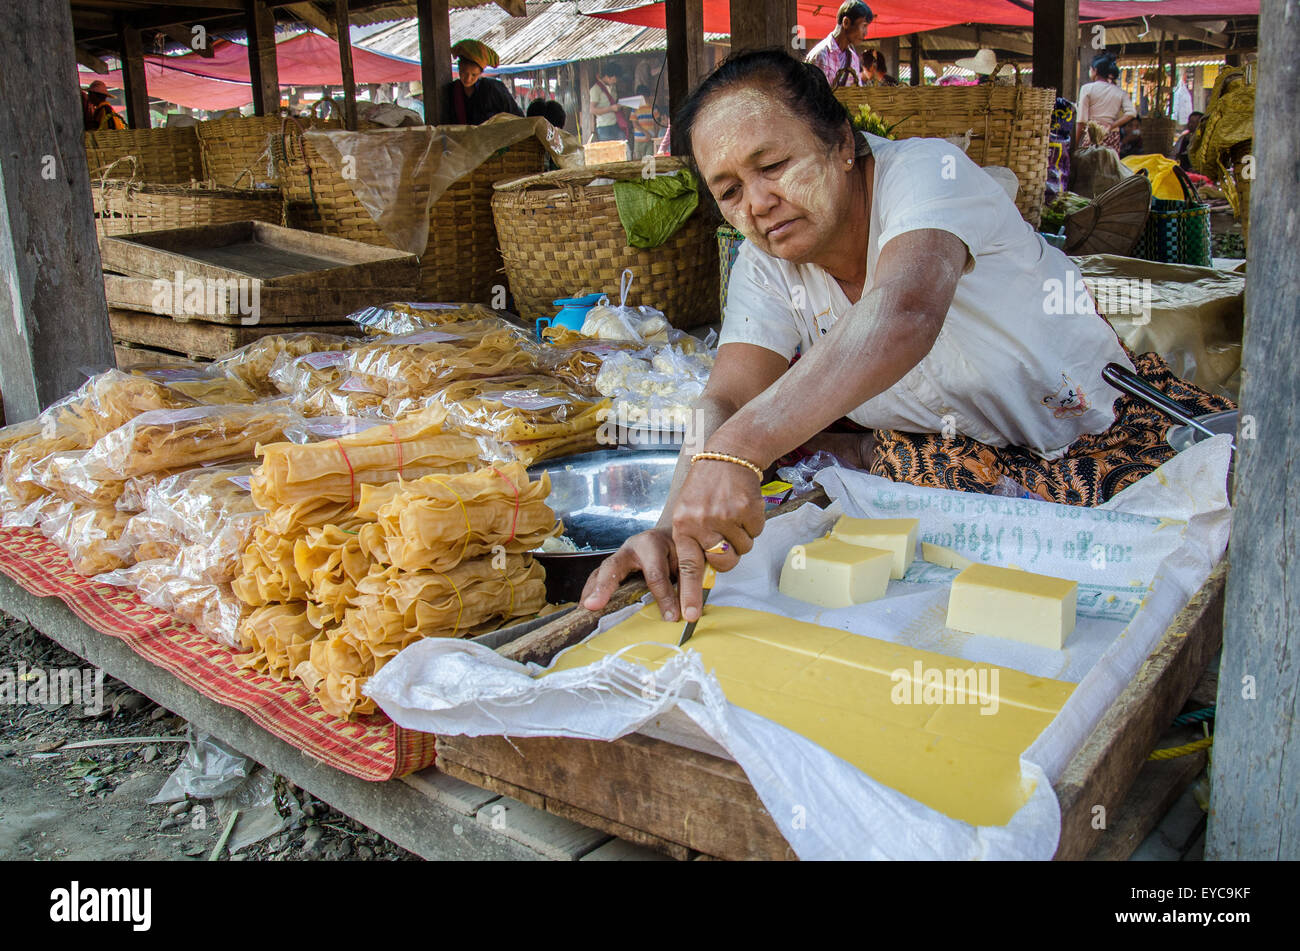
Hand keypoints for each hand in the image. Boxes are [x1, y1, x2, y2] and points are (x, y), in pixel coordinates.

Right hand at [581, 527, 679, 619]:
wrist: (673, 534)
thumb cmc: (681, 549)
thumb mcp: (688, 561)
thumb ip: (688, 584)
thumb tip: (687, 614)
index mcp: (652, 543)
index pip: (655, 574)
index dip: (664, 597)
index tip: (672, 617)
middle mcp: (630, 547)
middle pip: (612, 566)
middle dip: (603, 587)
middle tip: (593, 606)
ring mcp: (619, 557)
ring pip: (600, 572)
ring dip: (591, 593)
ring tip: (583, 613)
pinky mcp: (613, 567)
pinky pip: (599, 579)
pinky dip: (591, 594)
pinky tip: (585, 611)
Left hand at [670, 459, 764, 622]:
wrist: (728, 454)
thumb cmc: (706, 487)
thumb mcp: (687, 510)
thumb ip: (694, 541)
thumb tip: (707, 574)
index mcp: (682, 525)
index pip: (686, 567)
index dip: (689, 593)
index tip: (690, 616)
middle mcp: (702, 522)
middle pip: (723, 563)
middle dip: (729, 557)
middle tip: (726, 536)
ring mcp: (725, 516)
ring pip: (743, 549)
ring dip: (741, 536)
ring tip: (731, 513)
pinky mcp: (747, 510)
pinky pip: (756, 533)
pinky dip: (753, 523)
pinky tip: (742, 506)